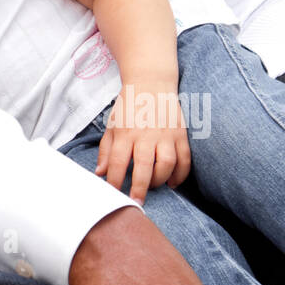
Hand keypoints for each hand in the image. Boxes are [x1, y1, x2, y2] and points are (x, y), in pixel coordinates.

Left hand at [95, 82, 190, 201]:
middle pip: (143, 167)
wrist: (151, 82)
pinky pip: (185, 159)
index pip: (117, 162)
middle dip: (139, 188)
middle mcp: (146, 134)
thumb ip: (106, 149)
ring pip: (166, 164)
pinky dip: (181, 174)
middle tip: (135, 202)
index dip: (114, 181)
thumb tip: (100, 173)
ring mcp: (165, 134)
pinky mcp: (180, 134)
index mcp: (125, 132)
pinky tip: (172, 183)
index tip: (113, 193)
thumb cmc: (129, 105)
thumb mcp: (112, 123)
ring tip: (153, 187)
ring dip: (160, 181)